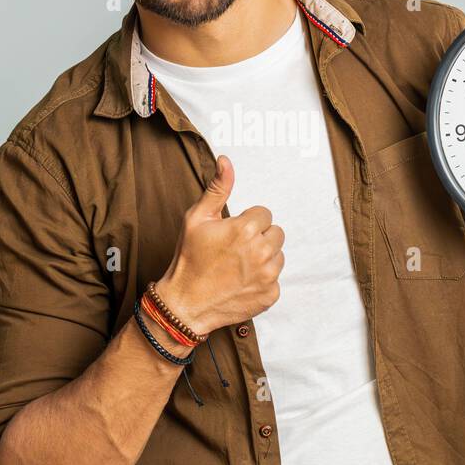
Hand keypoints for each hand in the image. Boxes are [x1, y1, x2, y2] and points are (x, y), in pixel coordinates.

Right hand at [157, 155, 284, 334]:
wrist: (185, 303)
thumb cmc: (189, 259)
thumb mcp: (197, 218)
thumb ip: (218, 188)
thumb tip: (226, 161)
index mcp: (246, 229)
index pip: (264, 214)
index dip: (246, 222)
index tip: (231, 233)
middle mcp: (261, 251)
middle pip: (275, 233)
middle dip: (259, 238)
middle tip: (235, 250)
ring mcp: (268, 275)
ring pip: (278, 255)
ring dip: (263, 258)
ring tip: (238, 266)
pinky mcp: (271, 294)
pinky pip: (276, 279)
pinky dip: (262, 280)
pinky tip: (242, 282)